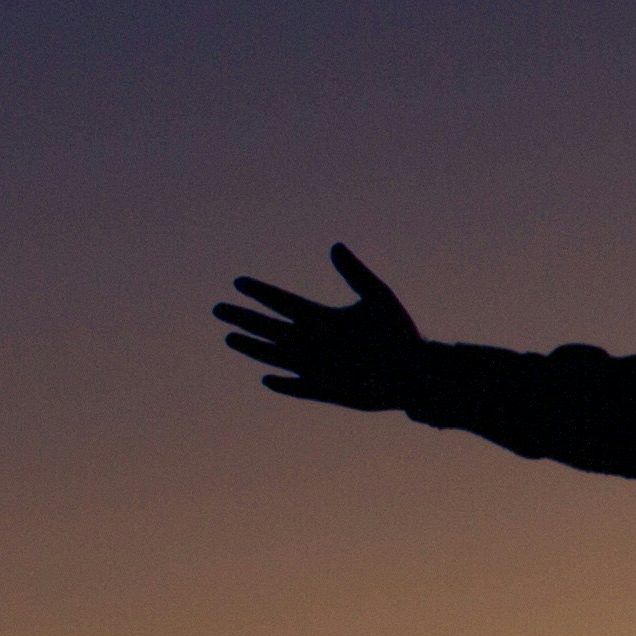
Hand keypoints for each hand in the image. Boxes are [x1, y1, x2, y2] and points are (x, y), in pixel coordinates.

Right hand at [216, 246, 431, 411]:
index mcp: (321, 318)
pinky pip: (300, 388)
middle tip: (218, 309)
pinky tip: (268, 379)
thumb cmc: (399, 333)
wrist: (418, 371)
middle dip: (244, 319)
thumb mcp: (377, 297)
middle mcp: (313, 342)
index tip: (239, 282)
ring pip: (276, 356)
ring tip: (230, 338)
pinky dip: (285, 385)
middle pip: (270, 329)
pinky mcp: (327, 390)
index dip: (261, 292)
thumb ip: (354, 272)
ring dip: (254, 348)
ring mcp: (317, 367)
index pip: (282, 303)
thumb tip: (334, 245)